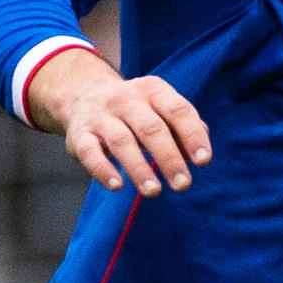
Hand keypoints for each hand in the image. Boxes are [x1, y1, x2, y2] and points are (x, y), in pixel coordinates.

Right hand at [24, 43, 211, 195]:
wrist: (83, 95)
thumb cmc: (134, 111)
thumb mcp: (160, 109)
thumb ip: (183, 128)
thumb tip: (198, 155)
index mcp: (152, 90)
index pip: (177, 110)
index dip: (192, 136)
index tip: (203, 161)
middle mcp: (126, 99)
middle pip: (151, 128)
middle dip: (169, 158)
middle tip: (183, 185)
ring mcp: (101, 116)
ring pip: (121, 141)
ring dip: (138, 168)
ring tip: (154, 191)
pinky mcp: (80, 134)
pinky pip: (90, 153)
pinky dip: (103, 170)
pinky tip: (117, 186)